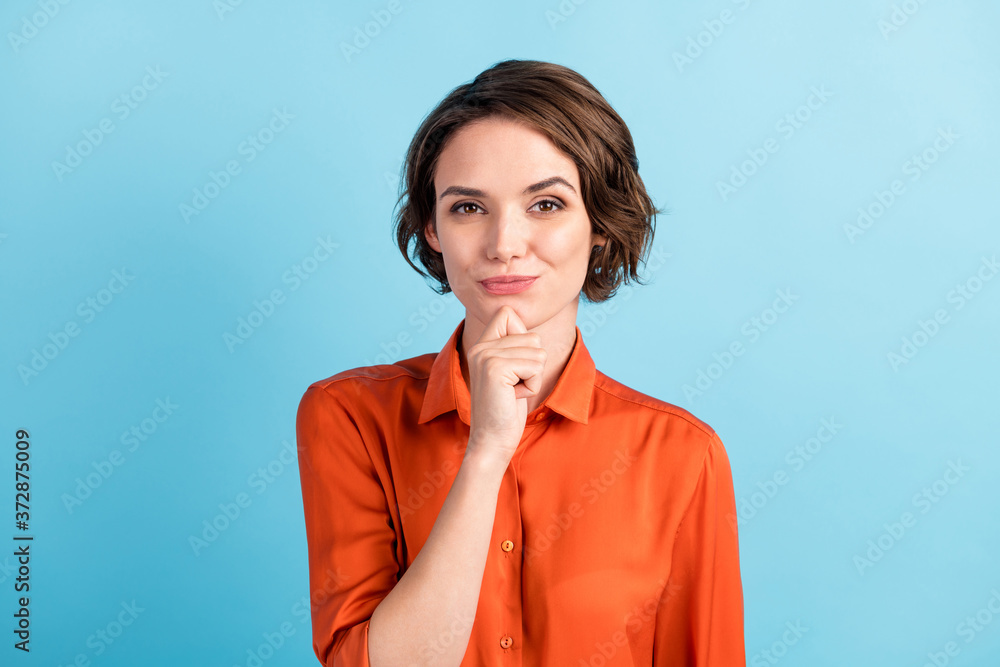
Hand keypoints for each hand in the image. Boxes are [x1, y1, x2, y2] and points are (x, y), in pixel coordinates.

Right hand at [465, 305, 545, 462]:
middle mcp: (480, 346)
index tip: (514, 365)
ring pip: (537, 352)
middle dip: (533, 365)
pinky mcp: (495, 369)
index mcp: (481, 344)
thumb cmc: (506, 408)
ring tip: (512, 391)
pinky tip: (513, 396)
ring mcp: (486, 356)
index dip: (523, 337)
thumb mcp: (511, 371)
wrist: (492, 440)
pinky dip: (532, 385)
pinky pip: (535, 367)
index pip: (508, 313)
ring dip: (533, 377)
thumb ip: (515, 347)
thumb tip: (534, 331)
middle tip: (513, 385)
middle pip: (532, 336)